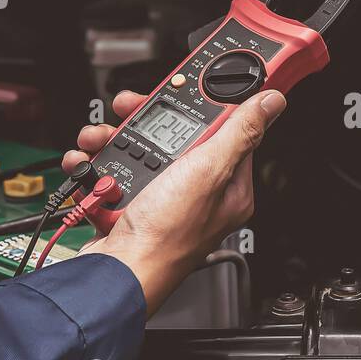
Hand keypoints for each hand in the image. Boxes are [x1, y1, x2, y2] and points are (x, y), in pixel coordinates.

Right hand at [62, 88, 285, 314]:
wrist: (117, 272)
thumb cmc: (167, 234)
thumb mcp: (209, 170)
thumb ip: (240, 132)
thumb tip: (272, 102)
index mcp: (228, 186)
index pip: (224, 131)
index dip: (201, 106)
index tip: (182, 86)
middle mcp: (196, 194)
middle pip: (175, 137)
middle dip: (144, 119)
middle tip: (127, 108)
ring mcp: (161, 200)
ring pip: (138, 151)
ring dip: (112, 139)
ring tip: (99, 139)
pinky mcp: (129, 207)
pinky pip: (112, 174)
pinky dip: (95, 166)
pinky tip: (88, 166)